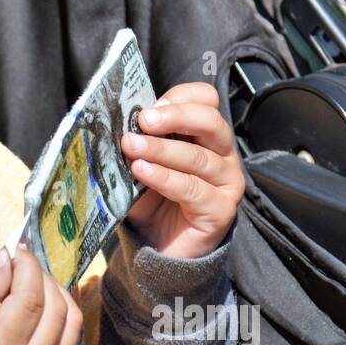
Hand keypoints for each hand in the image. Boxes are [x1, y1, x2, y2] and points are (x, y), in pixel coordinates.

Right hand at [0, 243, 82, 344]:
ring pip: (71, 319)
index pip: (29, 298)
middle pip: (55, 306)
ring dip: (56, 291)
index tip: (16, 250)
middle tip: (21, 264)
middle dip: (40, 275)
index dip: (27, 267)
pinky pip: (71, 336)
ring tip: (32, 282)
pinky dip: (62, 312)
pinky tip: (42, 303)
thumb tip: (6, 257)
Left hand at [121, 82, 244, 259]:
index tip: (150, 105)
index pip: (207, 100)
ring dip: (162, 149)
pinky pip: (192, 189)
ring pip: (199, 157)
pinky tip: (142, 171)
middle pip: (211, 122)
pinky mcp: (221, 210)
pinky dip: (165, 177)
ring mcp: (226, 182)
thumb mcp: (143, 162)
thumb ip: (140, 140)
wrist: (160, 247)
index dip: (180, 97)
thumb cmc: (152, 199)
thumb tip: (119, 122)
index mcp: (205, 135)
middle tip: (144, 120)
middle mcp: (223, 154)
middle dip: (176, 116)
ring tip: (132, 146)